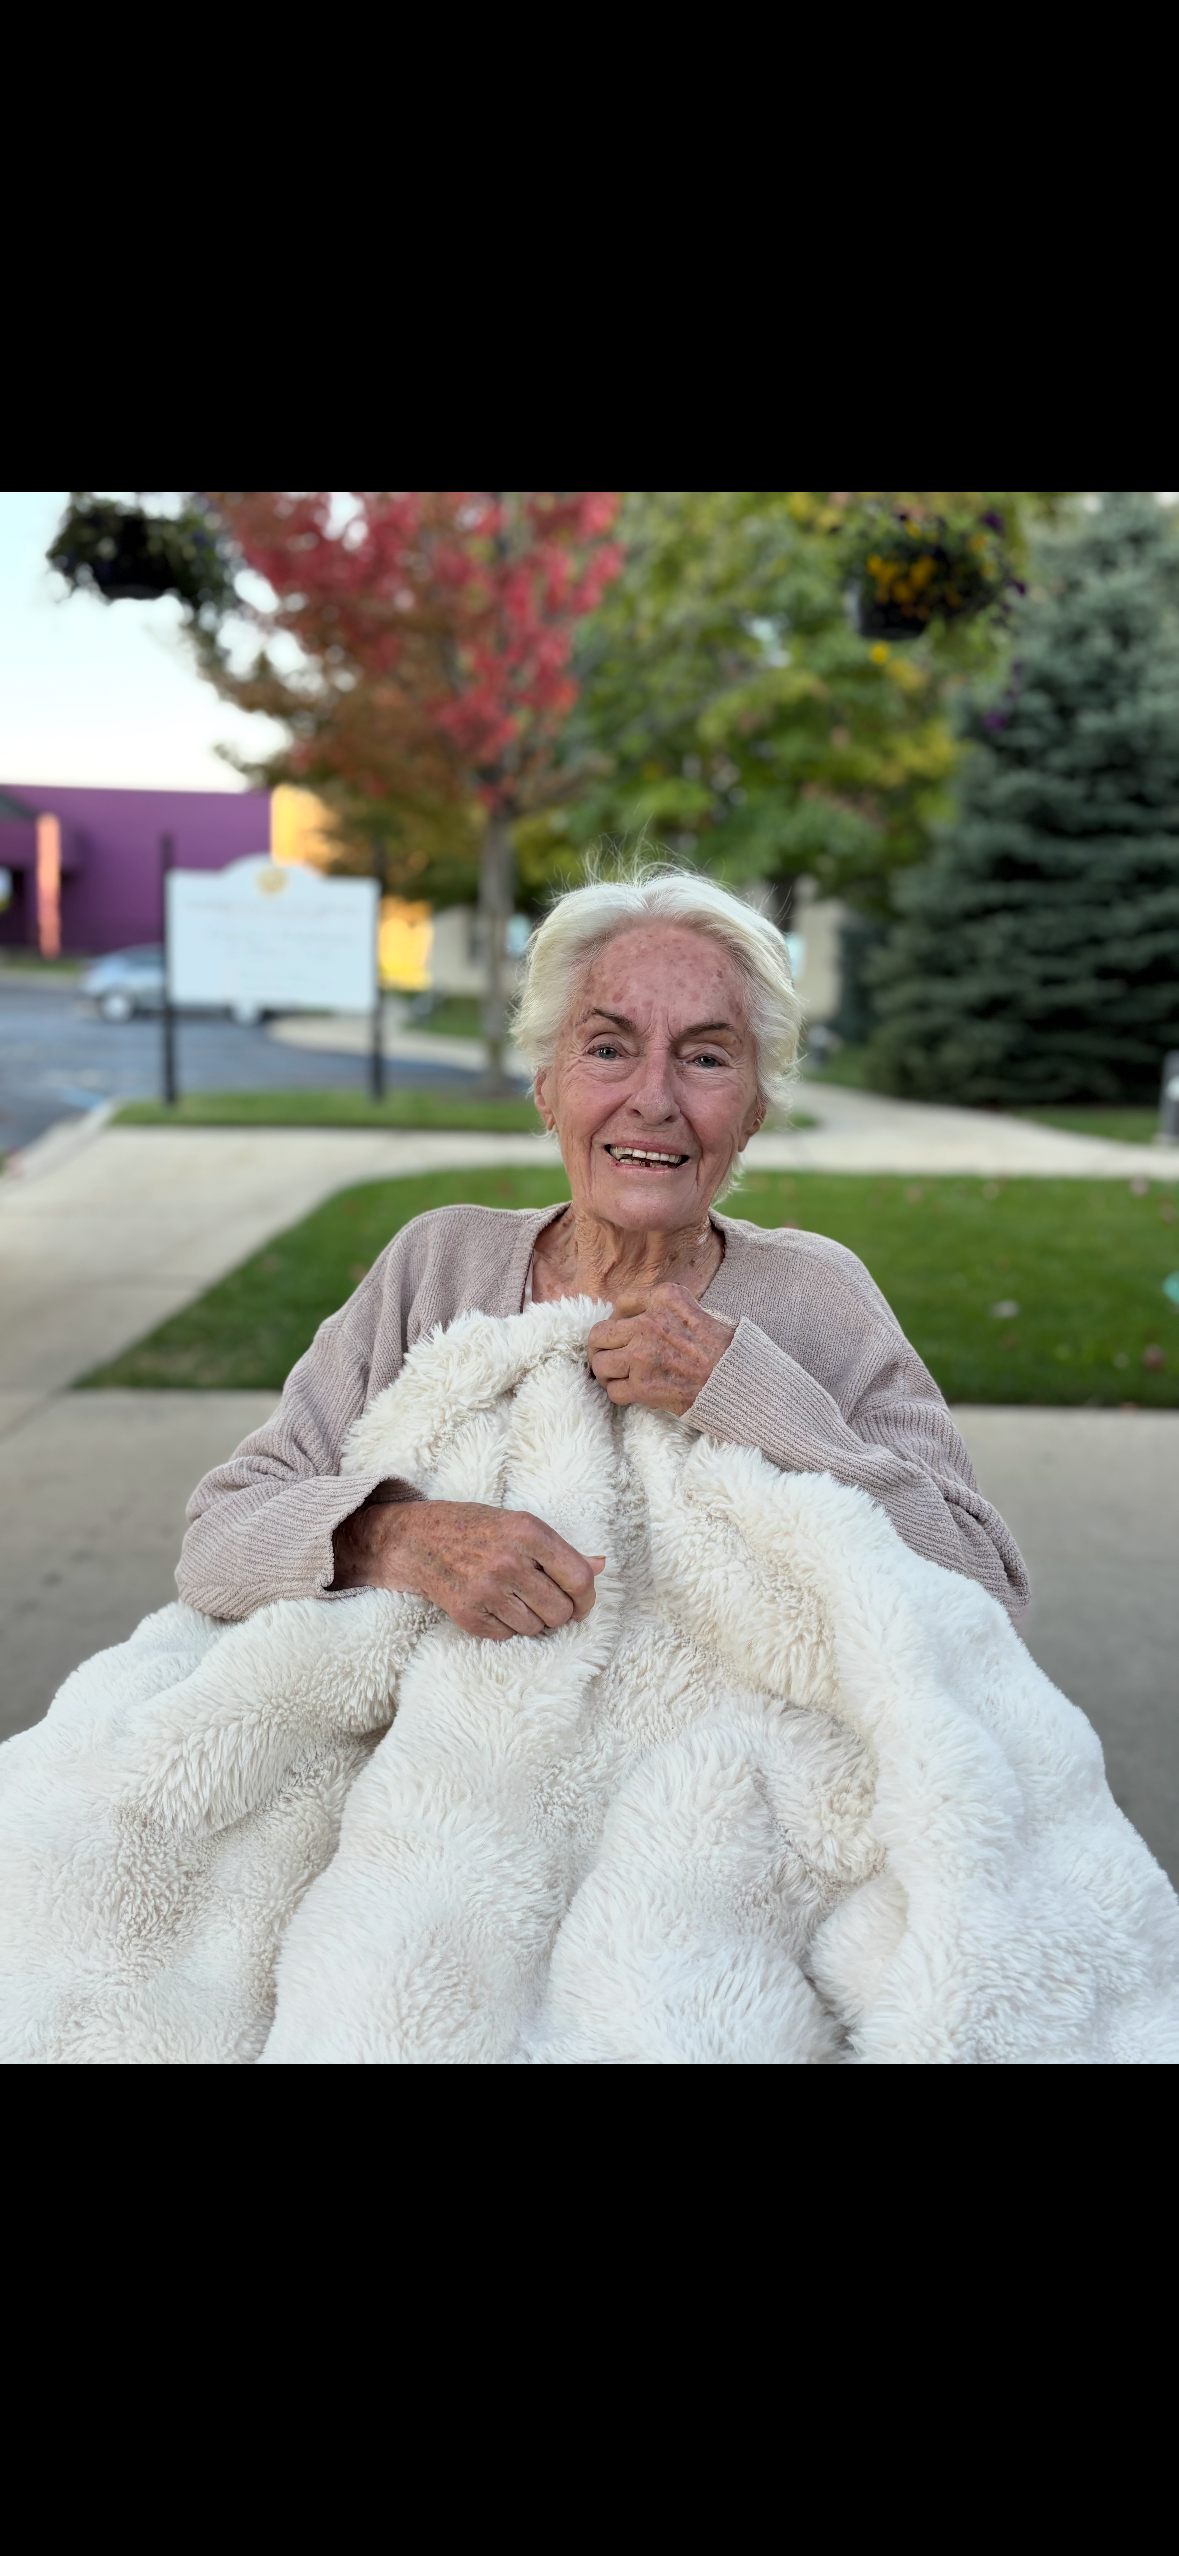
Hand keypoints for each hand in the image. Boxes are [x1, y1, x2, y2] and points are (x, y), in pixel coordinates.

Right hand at [331, 1495, 604, 1641]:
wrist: (418, 1539)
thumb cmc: (477, 1529)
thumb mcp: (521, 1526)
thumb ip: (562, 1550)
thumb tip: (602, 1565)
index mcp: (528, 1532)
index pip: (580, 1579)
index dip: (587, 1598)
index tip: (581, 1602)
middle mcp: (509, 1561)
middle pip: (561, 1612)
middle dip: (559, 1613)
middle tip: (544, 1601)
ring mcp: (486, 1590)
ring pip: (536, 1629)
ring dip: (532, 1621)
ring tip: (515, 1600)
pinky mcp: (467, 1614)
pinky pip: (507, 1636)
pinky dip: (506, 1627)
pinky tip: (494, 1606)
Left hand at [587, 1284, 736, 1414]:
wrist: (741, 1382)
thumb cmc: (725, 1349)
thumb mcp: (697, 1310)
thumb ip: (665, 1309)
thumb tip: (632, 1318)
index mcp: (664, 1298)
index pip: (621, 1302)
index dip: (617, 1319)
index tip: (621, 1331)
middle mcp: (649, 1323)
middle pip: (599, 1334)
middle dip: (599, 1348)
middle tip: (607, 1358)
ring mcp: (643, 1356)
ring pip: (600, 1364)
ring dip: (605, 1374)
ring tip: (616, 1378)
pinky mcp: (643, 1387)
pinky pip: (613, 1391)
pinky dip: (620, 1395)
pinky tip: (631, 1393)